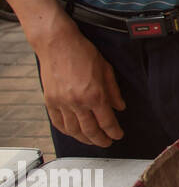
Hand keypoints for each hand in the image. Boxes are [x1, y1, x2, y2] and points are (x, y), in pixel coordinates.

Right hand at [33, 22, 125, 147]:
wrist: (57, 44)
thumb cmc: (82, 52)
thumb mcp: (106, 69)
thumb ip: (114, 91)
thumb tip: (120, 107)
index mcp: (94, 94)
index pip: (107, 122)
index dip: (114, 132)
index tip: (118, 136)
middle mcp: (77, 102)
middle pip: (90, 130)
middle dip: (101, 140)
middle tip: (107, 143)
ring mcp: (61, 103)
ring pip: (73, 130)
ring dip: (84, 139)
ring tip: (92, 140)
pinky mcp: (49, 101)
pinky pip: (58, 123)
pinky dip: (67, 131)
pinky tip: (73, 133)